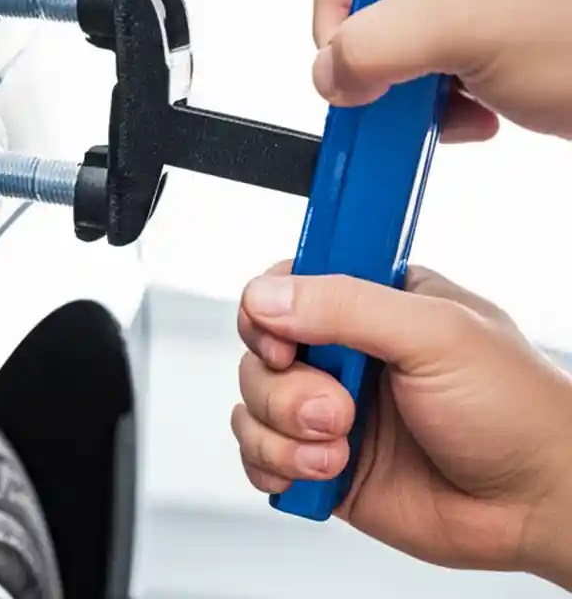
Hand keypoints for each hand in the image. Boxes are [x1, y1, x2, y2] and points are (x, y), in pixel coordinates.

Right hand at [231, 262, 571, 588]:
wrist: (537, 506)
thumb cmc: (516, 412)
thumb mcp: (436, 335)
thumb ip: (346, 307)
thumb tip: (266, 297)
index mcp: (375, 304)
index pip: (287, 285)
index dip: (269, 311)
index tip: (284, 342)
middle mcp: (347, 355)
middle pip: (259, 352)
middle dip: (284, 388)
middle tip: (335, 409)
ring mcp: (330, 411)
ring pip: (252, 406)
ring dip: (282, 433)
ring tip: (340, 448)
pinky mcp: (321, 463)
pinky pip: (260, 457)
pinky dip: (277, 468)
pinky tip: (323, 473)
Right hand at [312, 0, 571, 141]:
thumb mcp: (464, 28)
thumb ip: (371, 44)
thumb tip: (329, 73)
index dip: (344, 4)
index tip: (348, 55)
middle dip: (382, 57)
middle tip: (393, 87)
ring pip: (408, 40)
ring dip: (412, 88)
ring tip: (444, 108)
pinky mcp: (508, 39)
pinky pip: (442, 68)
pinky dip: (444, 103)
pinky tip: (473, 117)